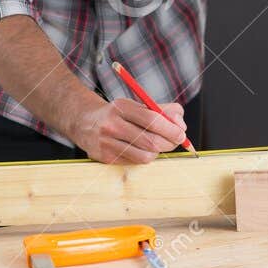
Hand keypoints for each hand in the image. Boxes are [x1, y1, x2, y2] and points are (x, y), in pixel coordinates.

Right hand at [70, 97, 187, 163]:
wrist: (86, 122)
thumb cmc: (119, 114)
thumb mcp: (137, 104)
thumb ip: (163, 110)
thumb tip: (181, 124)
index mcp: (122, 107)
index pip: (152, 119)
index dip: (170, 128)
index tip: (181, 133)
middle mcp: (112, 125)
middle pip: (150, 141)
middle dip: (169, 143)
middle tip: (177, 141)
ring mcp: (107, 143)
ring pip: (145, 156)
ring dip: (157, 152)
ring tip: (157, 145)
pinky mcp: (105, 158)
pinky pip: (134, 162)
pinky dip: (145, 157)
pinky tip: (143, 149)